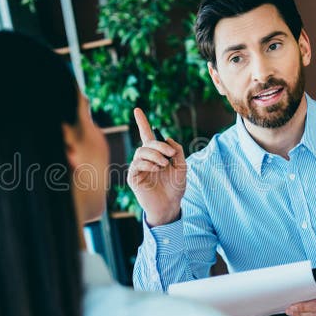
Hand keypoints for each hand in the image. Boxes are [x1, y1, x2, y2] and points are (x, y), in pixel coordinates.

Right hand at [127, 108, 186, 225]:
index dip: (142, 122)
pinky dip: (148, 164)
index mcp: (156, 155)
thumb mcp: (182, 166)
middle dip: (159, 145)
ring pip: (141, 152)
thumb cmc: (175, 187)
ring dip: (154, 155)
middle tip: (171, 154)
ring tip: (164, 165)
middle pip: (147, 144)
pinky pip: (136, 164)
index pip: (147, 135)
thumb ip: (178, 151)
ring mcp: (138, 168)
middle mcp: (145, 159)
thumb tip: (167, 139)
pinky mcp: (133, 178)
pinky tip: (156, 170)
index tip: (136, 109)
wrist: (170, 205)